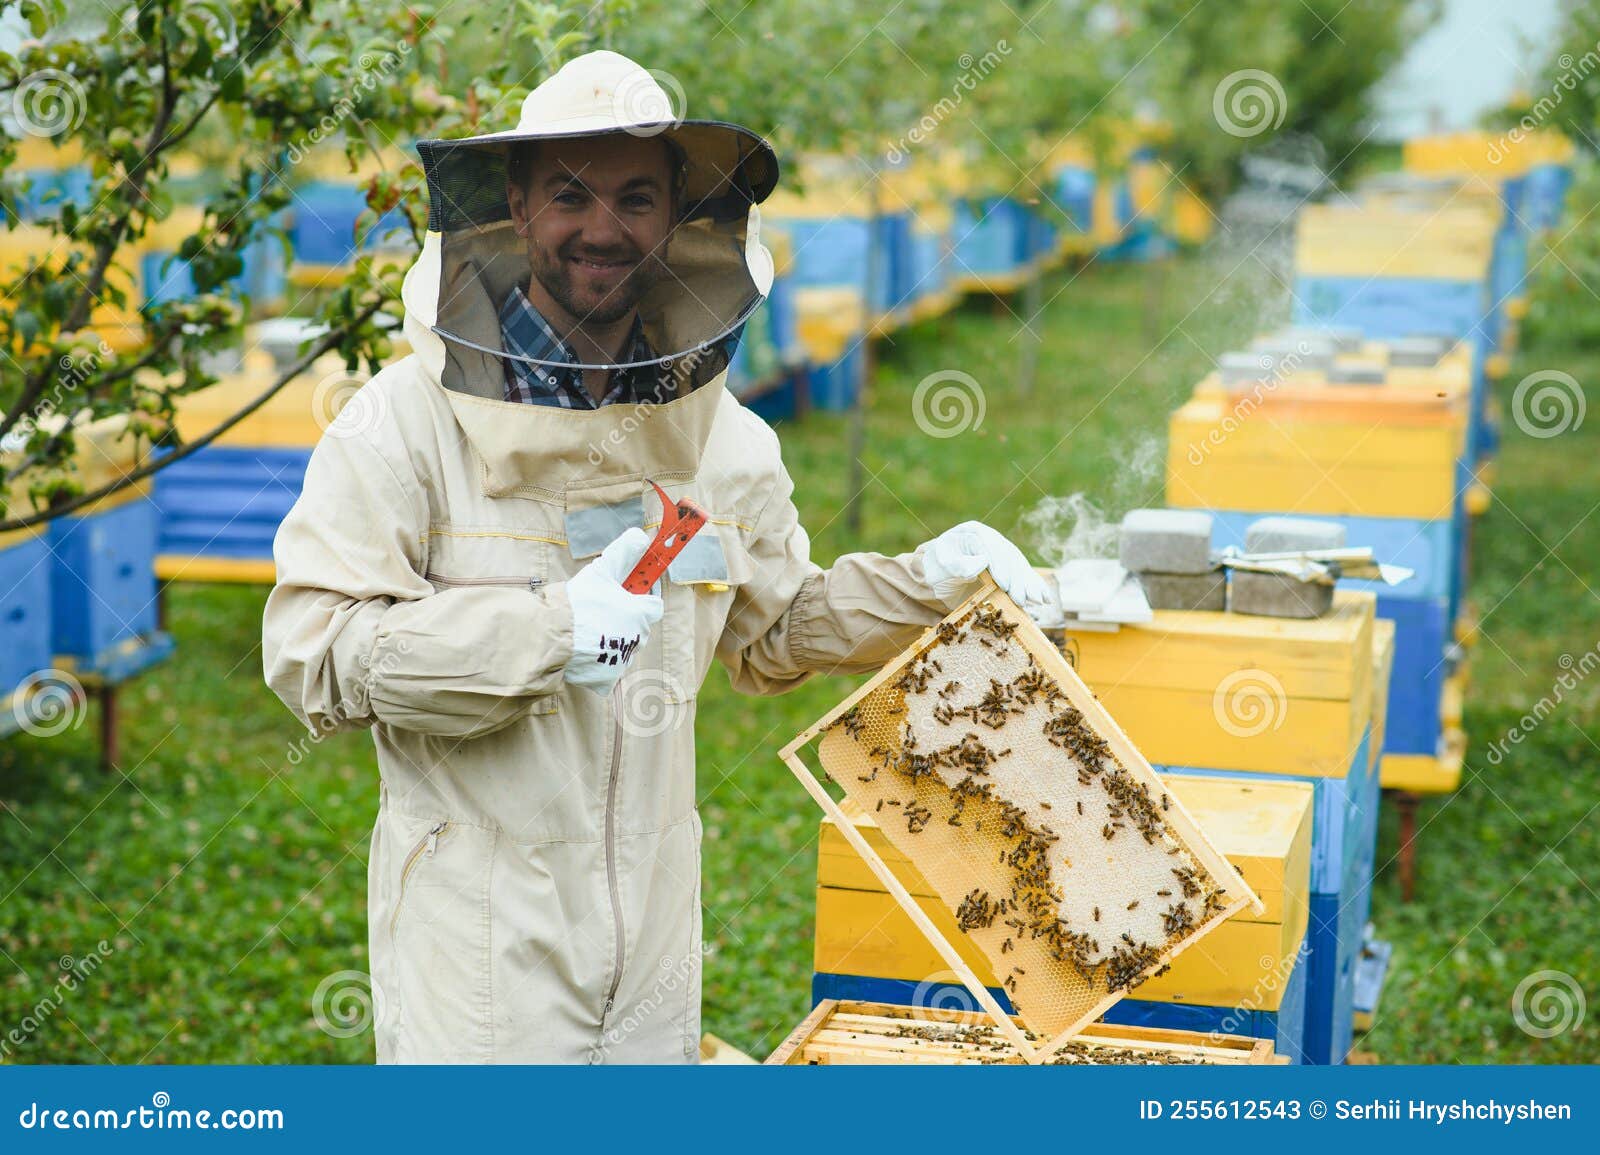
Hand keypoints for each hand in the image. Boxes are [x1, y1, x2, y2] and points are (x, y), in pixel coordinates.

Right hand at [563, 527, 664, 695]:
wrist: (551, 636)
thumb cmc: (578, 602)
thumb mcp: (601, 571)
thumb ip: (623, 553)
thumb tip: (641, 535)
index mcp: (640, 614)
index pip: (654, 605)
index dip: (640, 596)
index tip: (625, 592)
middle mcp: (637, 639)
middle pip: (638, 626)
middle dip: (624, 618)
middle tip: (599, 610)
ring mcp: (623, 660)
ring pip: (623, 645)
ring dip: (611, 638)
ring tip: (588, 629)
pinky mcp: (608, 678)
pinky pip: (609, 667)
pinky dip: (599, 660)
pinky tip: (583, 649)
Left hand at [917, 521, 1052, 616]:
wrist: (936, 576)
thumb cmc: (935, 569)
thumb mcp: (940, 565)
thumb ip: (957, 563)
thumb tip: (983, 561)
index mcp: (974, 533)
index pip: (991, 548)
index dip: (1000, 567)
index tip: (1003, 585)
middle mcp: (991, 540)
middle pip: (1009, 557)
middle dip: (1017, 580)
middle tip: (1021, 599)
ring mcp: (1001, 552)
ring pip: (1020, 566)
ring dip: (1029, 585)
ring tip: (1037, 601)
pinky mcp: (1007, 567)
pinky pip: (1024, 575)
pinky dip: (1034, 586)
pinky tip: (1044, 599)